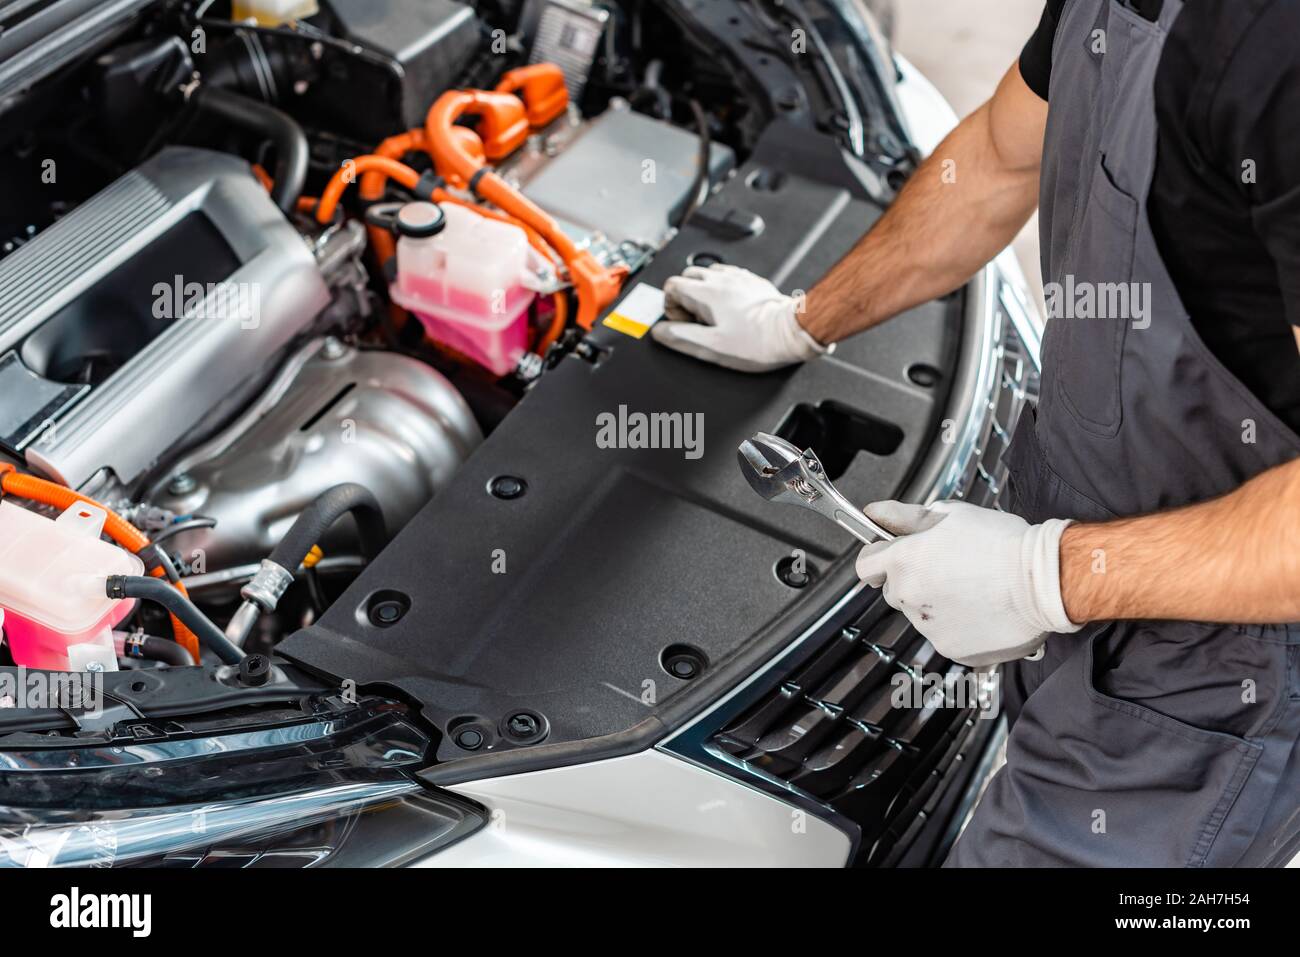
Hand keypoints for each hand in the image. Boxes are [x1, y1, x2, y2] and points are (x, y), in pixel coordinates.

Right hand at [651, 264, 829, 371]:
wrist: (791, 332)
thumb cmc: (757, 342)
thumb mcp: (712, 347)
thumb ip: (681, 337)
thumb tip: (660, 332)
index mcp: (706, 293)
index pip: (671, 286)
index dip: (670, 307)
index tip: (683, 323)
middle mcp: (720, 280)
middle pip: (687, 276)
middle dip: (685, 298)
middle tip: (697, 321)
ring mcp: (737, 277)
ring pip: (707, 274)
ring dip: (703, 292)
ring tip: (714, 316)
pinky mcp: (752, 281)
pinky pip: (728, 277)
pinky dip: (722, 289)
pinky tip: (731, 309)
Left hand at [855, 500, 1080, 666]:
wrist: (1045, 582)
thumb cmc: (1002, 544)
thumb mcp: (950, 515)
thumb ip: (905, 517)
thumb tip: (875, 513)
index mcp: (905, 561)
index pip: (866, 566)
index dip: (880, 558)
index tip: (894, 557)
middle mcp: (910, 597)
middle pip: (894, 592)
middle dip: (912, 581)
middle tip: (948, 569)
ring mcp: (929, 627)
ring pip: (920, 615)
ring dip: (936, 604)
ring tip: (972, 589)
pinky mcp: (951, 649)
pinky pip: (944, 636)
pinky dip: (958, 627)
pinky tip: (981, 610)